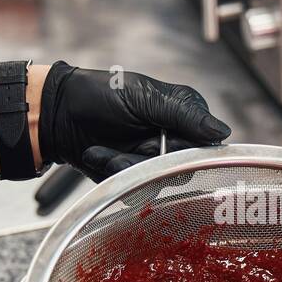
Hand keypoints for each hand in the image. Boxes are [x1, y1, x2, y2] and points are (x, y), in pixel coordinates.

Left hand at [38, 61, 230, 180]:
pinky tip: (97, 153)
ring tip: (102, 148)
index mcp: (183, 114)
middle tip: (131, 142)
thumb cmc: (101, 94)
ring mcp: (150, 158)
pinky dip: (110, 171)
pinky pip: (133, 188)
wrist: (59, 112)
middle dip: (149, 159)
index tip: (167, 145)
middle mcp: (171, 138)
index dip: (186, 149)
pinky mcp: (131, 174)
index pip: (205, 143)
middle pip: (180, 167)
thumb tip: (221, 132)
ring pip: (155, 180)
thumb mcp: (145, 98)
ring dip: (124, 166)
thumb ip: (185, 116)